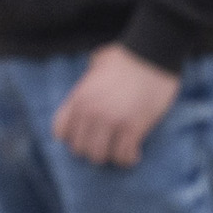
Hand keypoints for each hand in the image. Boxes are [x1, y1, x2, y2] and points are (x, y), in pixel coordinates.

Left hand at [50, 43, 178, 168]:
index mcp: (78, 97)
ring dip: (110, 156)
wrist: (152, 54)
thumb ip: (87, 82)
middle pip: (79, 148)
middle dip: (91, 149)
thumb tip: (90, 86)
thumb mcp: (94, 66)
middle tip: (105, 145)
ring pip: (100, 157)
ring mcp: (111, 121)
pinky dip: (128, 158)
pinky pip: (124, 156)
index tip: (85, 135)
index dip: (72, 137)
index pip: (61, 131)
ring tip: (119, 150)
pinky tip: (134, 152)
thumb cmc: (125, 56)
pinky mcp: (134, 128)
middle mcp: (90, 112)